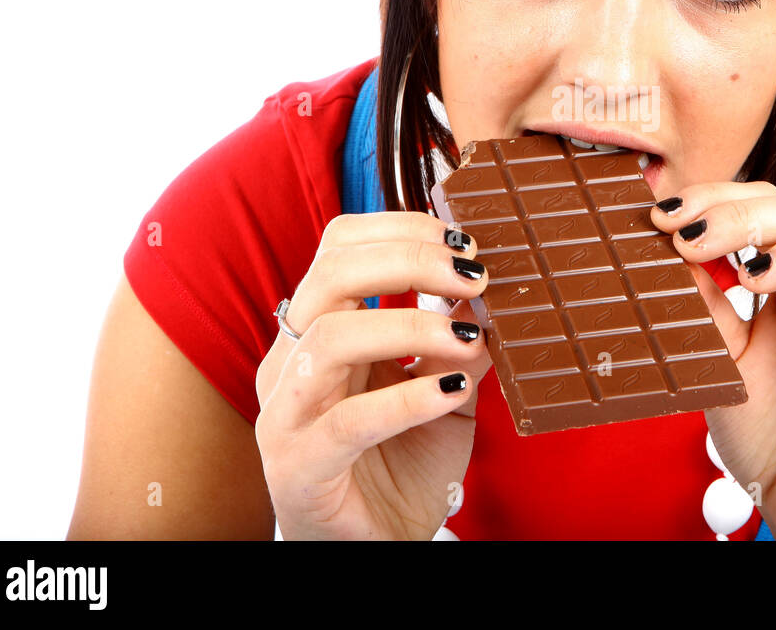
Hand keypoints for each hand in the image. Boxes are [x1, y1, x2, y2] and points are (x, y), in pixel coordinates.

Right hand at [254, 212, 492, 539]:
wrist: (377, 544)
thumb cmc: (404, 461)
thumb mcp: (445, 389)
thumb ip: (458, 342)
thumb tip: (489, 292)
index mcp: (321, 329)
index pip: (340, 247)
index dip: (401, 230)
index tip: (465, 240)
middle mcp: (292, 360)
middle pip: (331, 274)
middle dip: (409, 261)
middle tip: (473, 274)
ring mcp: (286, 413)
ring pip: (330, 338)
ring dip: (411, 326)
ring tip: (468, 340)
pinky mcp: (298, 466)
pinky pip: (347, 422)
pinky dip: (406, 400)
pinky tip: (453, 393)